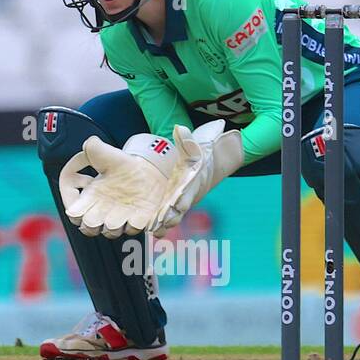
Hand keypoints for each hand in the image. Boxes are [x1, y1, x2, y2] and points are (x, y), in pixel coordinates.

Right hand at [58, 133, 178, 238]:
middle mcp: (102, 211)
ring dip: (113, 225)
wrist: (145, 169)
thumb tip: (88, 144)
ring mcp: (120, 217)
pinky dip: (135, 224)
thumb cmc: (120, 163)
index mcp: (89, 198)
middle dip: (92, 223)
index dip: (75, 213)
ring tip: (120, 210)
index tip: (84, 200)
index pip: (74, 214)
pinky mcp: (139, 218)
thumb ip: (91, 147)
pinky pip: (135, 228)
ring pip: (111, 231)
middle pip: (89, 228)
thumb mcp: (103, 151)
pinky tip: (137, 212)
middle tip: (99, 211)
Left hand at [152, 121, 244, 235]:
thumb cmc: (201, 156)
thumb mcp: (195, 147)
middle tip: (159, 226)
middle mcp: (186, 194)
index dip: (181, 199)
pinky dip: (160, 222)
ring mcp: (179, 200)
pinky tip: (150, 230)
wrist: (209, 166)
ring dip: (163, 223)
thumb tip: (179, 128)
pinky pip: (165, 214)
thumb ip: (187, 140)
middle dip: (169, 217)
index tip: (175, 205)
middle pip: (177, 208)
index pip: (186, 191)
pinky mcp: (172, 203)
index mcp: (191, 181)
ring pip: (171, 214)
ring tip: (153, 232)